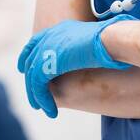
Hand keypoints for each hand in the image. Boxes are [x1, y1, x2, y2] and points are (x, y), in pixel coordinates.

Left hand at [17, 15, 132, 117]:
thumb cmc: (115, 40)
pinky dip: (44, 100)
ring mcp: (47, 48)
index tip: (24, 67)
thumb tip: (98, 56)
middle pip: (31, 60)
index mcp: (61, 29)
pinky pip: (38, 86)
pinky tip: (51, 111)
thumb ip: (86, 49)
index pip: (36, 41)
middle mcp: (50, 36)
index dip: (29, 55)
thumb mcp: (96, 43)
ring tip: (44, 109)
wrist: (111, 40)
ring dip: (37, 95)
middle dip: (30, 80)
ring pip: (33, 76)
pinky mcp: (47, 63)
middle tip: (35, 98)